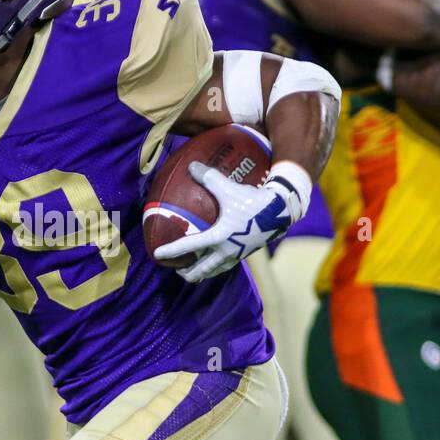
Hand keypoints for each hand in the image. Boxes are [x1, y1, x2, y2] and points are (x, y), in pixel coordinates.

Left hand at [154, 162, 300, 282]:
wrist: (282, 211)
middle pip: (201, 270)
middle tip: (176, 269)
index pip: (189, 247)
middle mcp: (226, 251)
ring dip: (202, 273)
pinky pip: (226, 264)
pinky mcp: (246, 253)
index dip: (171, 251)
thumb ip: (209, 178)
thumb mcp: (229, 188)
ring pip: (215, 270)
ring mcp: (237, 255)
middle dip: (187, 272)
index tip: (157, 255)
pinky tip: (215, 258)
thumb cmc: (253, 200)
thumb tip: (191, 166)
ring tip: (193, 270)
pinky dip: (216, 266)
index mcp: (219, 238)